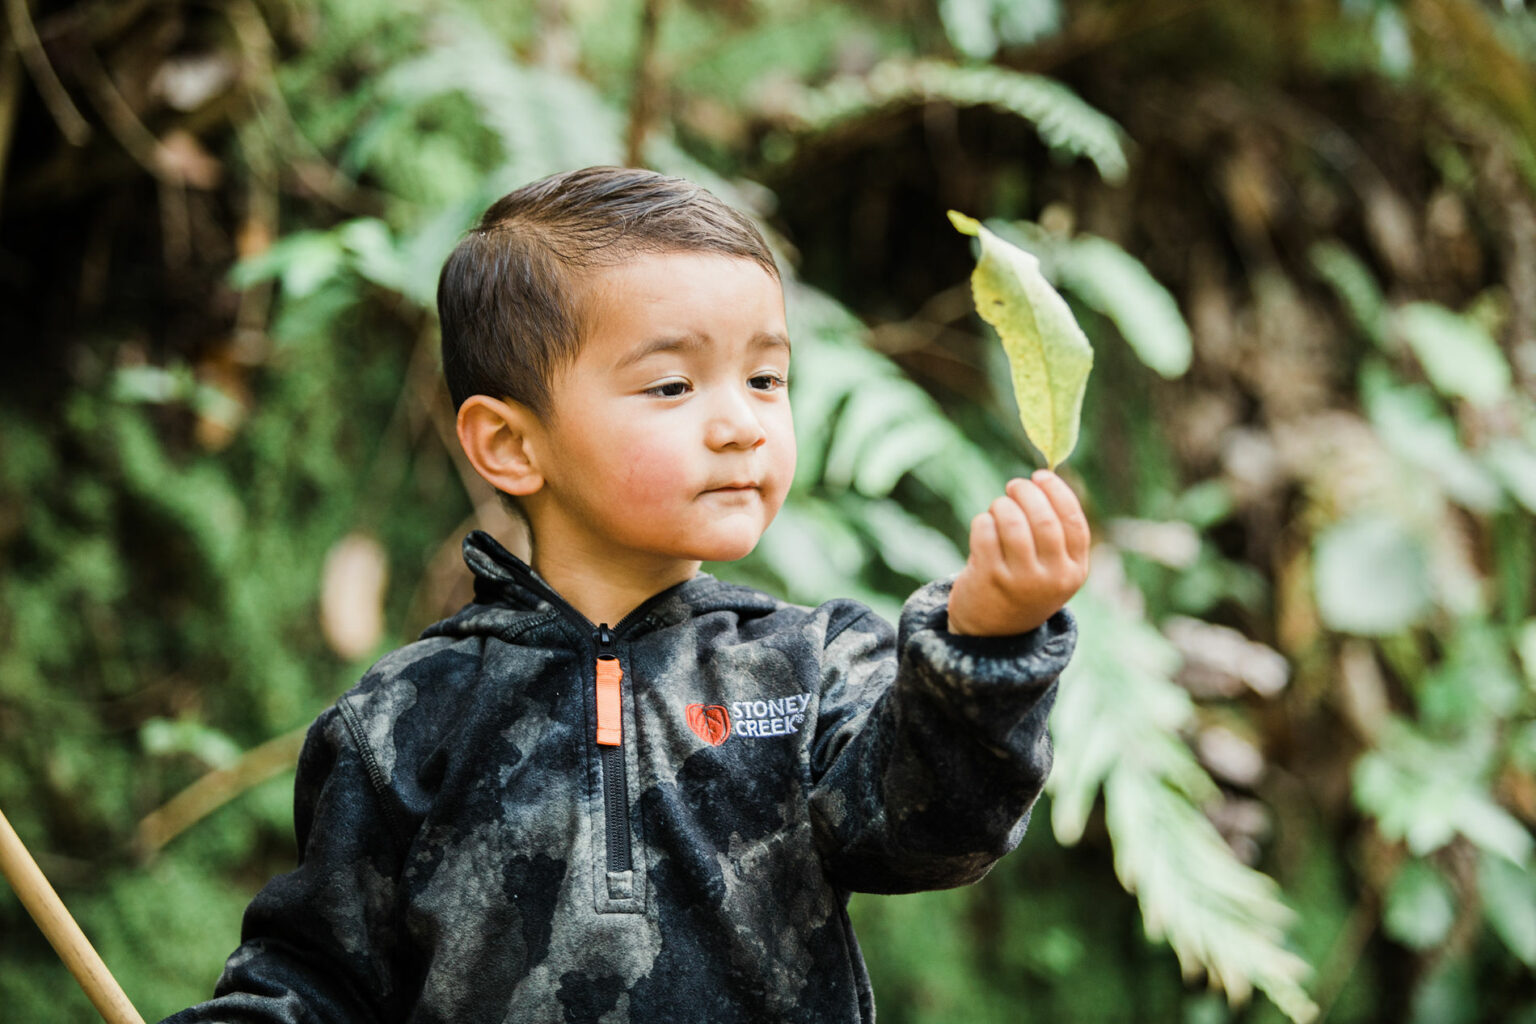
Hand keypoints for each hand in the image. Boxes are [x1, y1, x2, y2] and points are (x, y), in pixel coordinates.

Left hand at [947, 471, 1089, 635]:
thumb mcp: (1051, 568)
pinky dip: (983, 521)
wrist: (992, 631)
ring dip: (1002, 505)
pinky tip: (984, 526)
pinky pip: (986, 532)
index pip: (1073, 521)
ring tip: (998, 507)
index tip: (1041, 475)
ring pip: (1013, 524)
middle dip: (1027, 493)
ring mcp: (1021, 581)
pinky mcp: (989, 578)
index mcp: (1075, 571)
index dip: (1057, 492)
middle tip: (1015, 485)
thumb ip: (1055, 533)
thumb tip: (1045, 478)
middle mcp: (1052, 578)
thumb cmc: (1024, 585)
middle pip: (1044, 520)